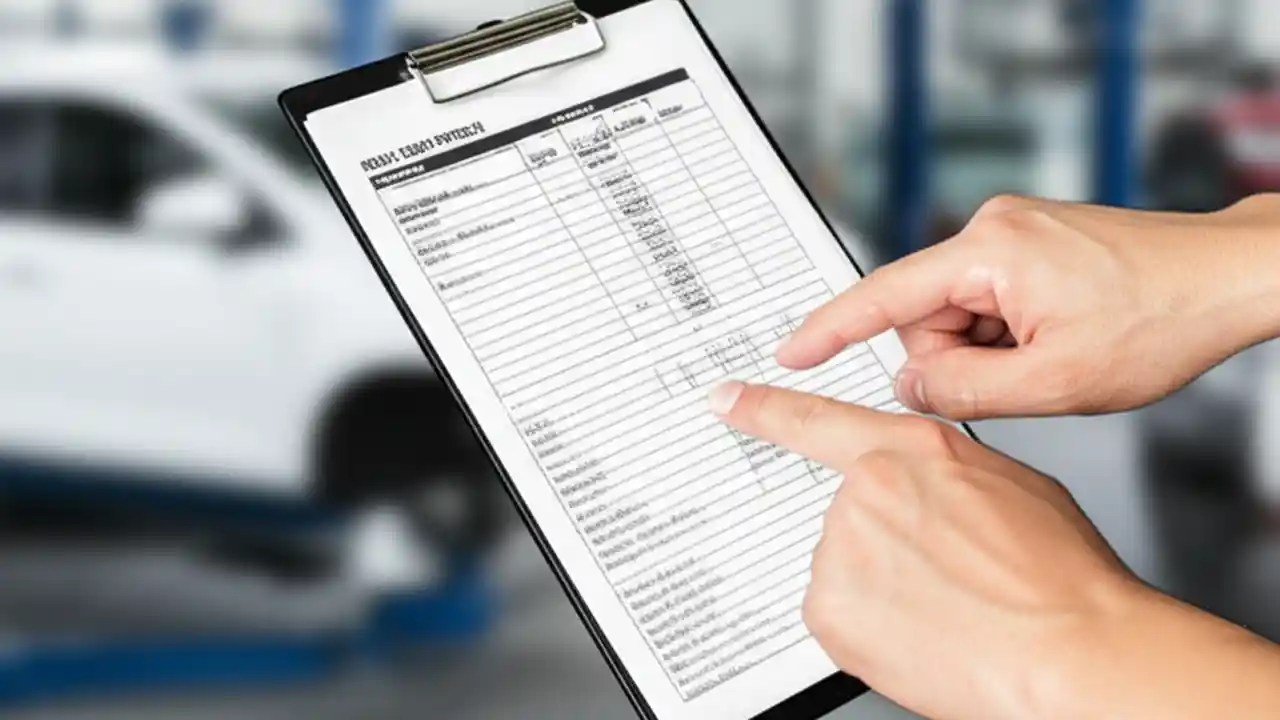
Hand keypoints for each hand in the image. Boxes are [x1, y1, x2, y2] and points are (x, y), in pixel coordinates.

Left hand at [711, 380, 1279, 719]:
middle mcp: (864, 491)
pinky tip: (920, 632)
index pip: (814, 421)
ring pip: (845, 567)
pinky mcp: (828, 608)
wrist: (1069, 654)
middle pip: (847, 514)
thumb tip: (926, 486)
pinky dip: (870, 626)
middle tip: (942, 574)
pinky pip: (838, 612)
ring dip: (880, 586)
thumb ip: (944, 471)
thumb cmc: (1059, 578)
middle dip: (884, 541)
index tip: (725, 400)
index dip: (763, 409)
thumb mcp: (1012, 486)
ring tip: (945, 608)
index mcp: (910, 451)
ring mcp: (839, 549)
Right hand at [777, 194, 1279, 418]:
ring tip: (1053, 355)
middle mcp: (993, 230)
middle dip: (959, 359)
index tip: (790, 355)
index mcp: (990, 251)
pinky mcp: (1029, 245)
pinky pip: (987, 302)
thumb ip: (965, 392)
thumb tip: (909, 388)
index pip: (883, 297)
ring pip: (958, 316)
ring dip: (991, 350)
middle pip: (926, 317)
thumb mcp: (1057, 381)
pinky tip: (1056, 339)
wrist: (1229, 280)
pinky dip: (1008, 334)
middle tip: (1021, 377)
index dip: (830, 330)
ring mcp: (1012, 234)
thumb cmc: (1163, 318)